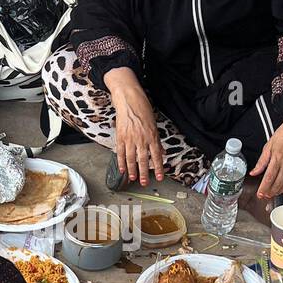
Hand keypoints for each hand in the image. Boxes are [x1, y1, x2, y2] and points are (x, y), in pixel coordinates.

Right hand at [106, 70, 164, 185]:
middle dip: (144, 173)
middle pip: (143, 160)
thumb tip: (161, 153)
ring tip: (133, 178)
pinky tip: (122, 169)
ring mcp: (130, 139)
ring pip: (131, 158)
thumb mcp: (154, 124)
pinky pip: (120, 152)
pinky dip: (121, 161)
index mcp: (152, 136)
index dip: (159, 168)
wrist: (129, 99)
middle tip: (145, 183)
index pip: (157, 156)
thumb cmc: (142, 109)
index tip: (160, 177)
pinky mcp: (120, 137)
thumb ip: (157, 140)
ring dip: (132, 170)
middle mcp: (141, 139)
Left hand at [252, 105, 282, 200]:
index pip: (269, 178)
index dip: (264, 188)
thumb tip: (254, 172)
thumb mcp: (269, 146)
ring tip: (273, 193)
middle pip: (278, 184)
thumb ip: (261, 162)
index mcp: (278, 158)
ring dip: (279, 191)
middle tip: (265, 196)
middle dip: (270, 192)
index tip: (260, 194)